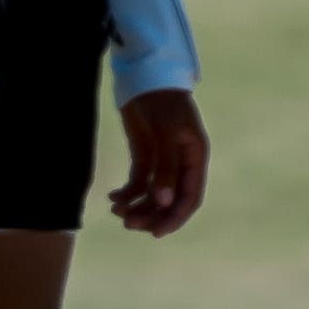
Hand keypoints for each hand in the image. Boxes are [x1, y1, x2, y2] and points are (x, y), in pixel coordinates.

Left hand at [109, 88, 209, 234]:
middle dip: (151, 215)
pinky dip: (127, 193)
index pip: (189, 197)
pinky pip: (138, 182)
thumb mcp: (166, 132)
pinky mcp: (145, 154)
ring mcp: (162, 160)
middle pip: (169, 200)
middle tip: (128, 224)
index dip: (175, 217)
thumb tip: (163, 202)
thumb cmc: (163, 100)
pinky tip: (113, 198)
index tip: (155, 232)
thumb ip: (165, 167)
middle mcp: (180, 164)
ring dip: (137, 206)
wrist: (147, 75)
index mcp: (194, 158)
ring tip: (117, 212)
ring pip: (152, 194)